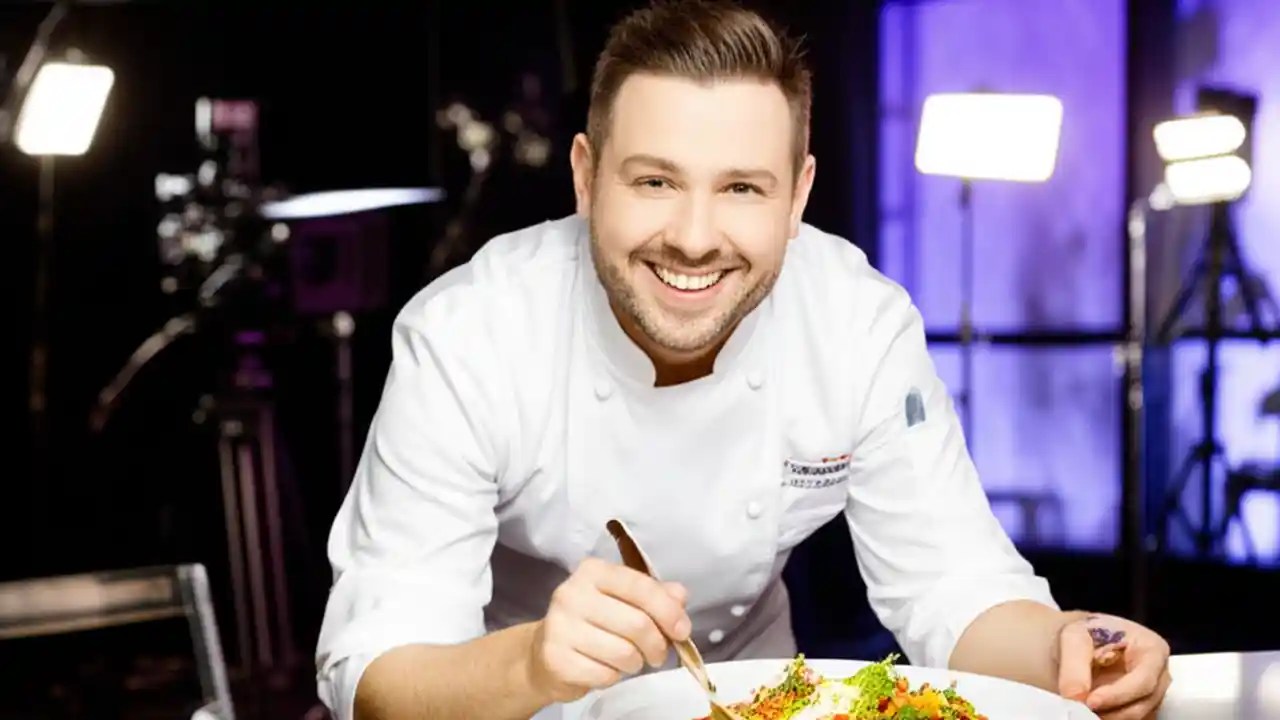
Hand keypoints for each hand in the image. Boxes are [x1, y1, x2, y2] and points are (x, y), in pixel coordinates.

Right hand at [527, 557, 691, 703]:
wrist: (545, 653)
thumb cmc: (592, 623)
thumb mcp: (623, 601)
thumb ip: (655, 595)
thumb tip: (679, 597)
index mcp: (593, 571)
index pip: (640, 587)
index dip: (668, 611)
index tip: (682, 630)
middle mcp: (573, 593)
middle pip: (637, 624)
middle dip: (657, 645)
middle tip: (657, 654)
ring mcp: (560, 626)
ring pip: (624, 653)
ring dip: (636, 663)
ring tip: (629, 660)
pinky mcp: (556, 658)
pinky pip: (605, 675)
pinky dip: (613, 677)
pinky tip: (605, 669)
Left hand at [1056, 612, 1171, 719]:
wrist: (1086, 641)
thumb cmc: (1088, 634)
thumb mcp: (1075, 638)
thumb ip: (1074, 667)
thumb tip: (1075, 697)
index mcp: (1152, 650)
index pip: (1144, 681)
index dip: (1117, 695)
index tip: (1090, 701)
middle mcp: (1159, 676)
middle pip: (1142, 706)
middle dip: (1111, 712)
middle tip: (1081, 710)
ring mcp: (1154, 696)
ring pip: (1136, 718)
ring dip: (1109, 717)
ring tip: (1083, 709)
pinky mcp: (1142, 709)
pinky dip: (1110, 718)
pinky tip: (1093, 712)